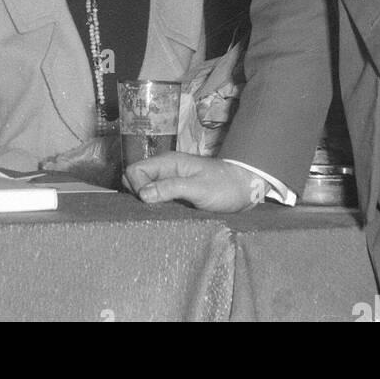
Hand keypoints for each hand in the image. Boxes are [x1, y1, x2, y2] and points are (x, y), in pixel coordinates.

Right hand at [124, 153, 260, 210]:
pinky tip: (165, 216)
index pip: (135, 170)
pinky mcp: (175, 193)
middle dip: (138, 195)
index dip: (137, 187)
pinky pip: (156, 198)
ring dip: (147, 203)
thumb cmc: (224, 186)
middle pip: (135, 179)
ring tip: (160, 214)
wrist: (244, 189)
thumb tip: (142, 194)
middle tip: (154, 210)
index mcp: (167, 162)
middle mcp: (165, 169)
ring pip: (144, 190)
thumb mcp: (198, 189)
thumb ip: (170, 188)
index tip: (150, 203)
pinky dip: (156, 206)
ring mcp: (169, 181)